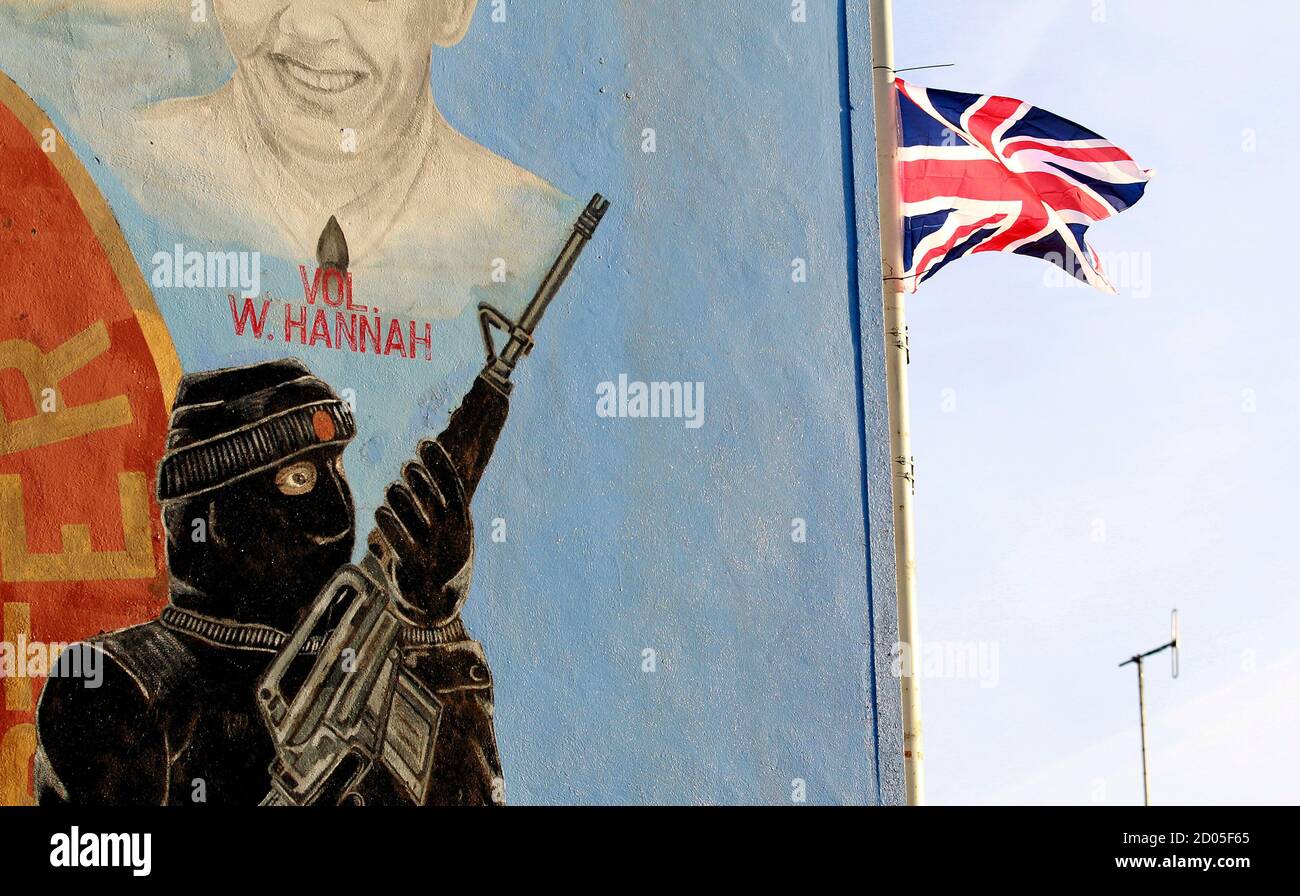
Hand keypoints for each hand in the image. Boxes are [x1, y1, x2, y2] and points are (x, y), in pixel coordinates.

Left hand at [371, 439, 472, 626]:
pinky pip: (393, 535)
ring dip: (396, 495)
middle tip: (407, 468)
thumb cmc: (442, 555)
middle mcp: (447, 533)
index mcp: (461, 522)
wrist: (438, 601)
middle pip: (427, 491)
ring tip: (394, 491)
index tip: (425, 443)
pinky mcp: (410, 564)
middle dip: (415, 475)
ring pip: (405, 507)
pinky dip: (384, 521)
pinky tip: (381, 514)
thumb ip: (442, 501)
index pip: (451, 484)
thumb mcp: (453, 530)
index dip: (438, 461)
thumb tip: (427, 464)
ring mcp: (430, 548)